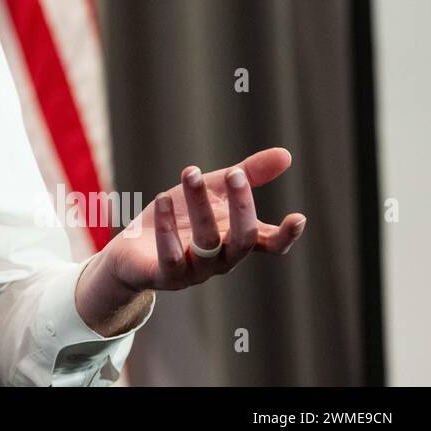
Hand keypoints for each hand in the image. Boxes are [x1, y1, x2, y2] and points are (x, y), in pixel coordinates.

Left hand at [99, 147, 306, 295]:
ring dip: (199, 205)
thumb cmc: (179, 219)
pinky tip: (163, 199)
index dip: (286, 236)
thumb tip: (286, 154)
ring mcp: (195, 271)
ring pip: (206, 242)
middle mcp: (221, 259)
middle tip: (234, 174)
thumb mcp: (213, 191)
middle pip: (243, 240)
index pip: (270, 244)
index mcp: (236, 240)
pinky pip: (171, 258)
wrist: (132, 250)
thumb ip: (247, 175)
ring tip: (190, 172)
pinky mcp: (165, 276)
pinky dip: (167, 229)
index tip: (298, 217)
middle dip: (241, 207)